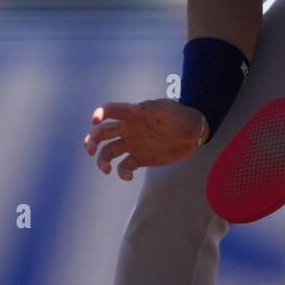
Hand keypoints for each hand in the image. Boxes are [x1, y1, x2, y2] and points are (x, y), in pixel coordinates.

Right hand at [84, 100, 207, 180]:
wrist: (194, 133)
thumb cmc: (181, 116)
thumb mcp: (170, 110)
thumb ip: (155, 109)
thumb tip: (141, 108)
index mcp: (133, 114)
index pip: (112, 110)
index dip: (100, 113)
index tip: (94, 120)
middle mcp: (128, 128)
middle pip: (102, 132)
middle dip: (92, 140)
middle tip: (90, 150)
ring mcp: (132, 144)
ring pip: (108, 151)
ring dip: (102, 160)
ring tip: (106, 170)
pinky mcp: (139, 158)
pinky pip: (124, 166)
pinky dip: (122, 172)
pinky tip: (128, 176)